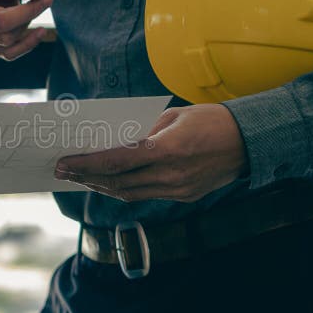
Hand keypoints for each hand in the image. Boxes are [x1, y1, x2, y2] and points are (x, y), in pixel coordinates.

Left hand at [54, 104, 248, 202]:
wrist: (250, 141)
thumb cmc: (211, 120)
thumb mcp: (173, 116)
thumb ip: (140, 130)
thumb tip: (109, 139)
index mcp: (167, 149)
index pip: (115, 161)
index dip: (85, 164)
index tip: (63, 163)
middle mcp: (171, 174)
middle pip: (117, 182)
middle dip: (85, 177)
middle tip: (62, 171)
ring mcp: (178, 189)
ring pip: (128, 194)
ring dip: (101, 186)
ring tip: (80, 177)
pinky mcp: (183, 197)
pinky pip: (145, 195)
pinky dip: (123, 188)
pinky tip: (109, 181)